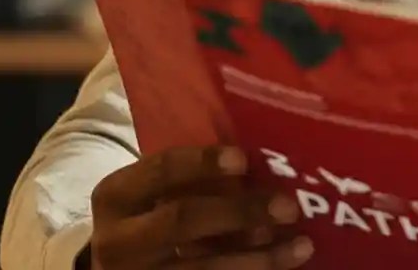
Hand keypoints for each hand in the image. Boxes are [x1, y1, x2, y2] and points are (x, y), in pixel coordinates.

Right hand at [87, 145, 314, 268]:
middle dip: (240, 212)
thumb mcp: (154, 196)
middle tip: (289, 207)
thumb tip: (263, 168)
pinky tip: (280, 267)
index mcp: (116, 197)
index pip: (159, 170)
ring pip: (202, 269)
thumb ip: (192, 181)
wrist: (119, 268)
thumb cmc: (150, 217)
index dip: (201, 163)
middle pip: (182, 220)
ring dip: (258, 259)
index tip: (243, 159)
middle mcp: (116, 240)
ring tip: (302, 247)